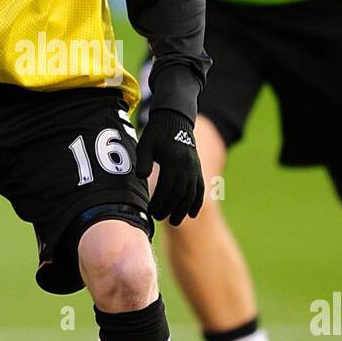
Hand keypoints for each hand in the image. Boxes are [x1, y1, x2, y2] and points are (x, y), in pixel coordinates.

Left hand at [135, 109, 203, 225]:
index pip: (167, 189)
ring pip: (191, 194)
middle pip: (180, 195)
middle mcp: (187, 167)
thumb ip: (143, 161)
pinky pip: (200, 188)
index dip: (159, 203)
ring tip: (174, 222)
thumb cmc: (157, 132)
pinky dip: (197, 202)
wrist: (175, 118)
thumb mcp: (146, 144)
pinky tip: (193, 214)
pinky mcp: (198, 168)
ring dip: (183, 210)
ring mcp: (195, 168)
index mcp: (174, 161)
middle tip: (158, 218)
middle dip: (169, 209)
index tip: (151, 212)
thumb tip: (141, 177)